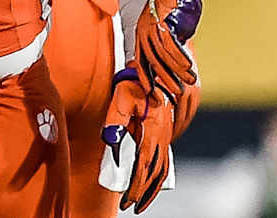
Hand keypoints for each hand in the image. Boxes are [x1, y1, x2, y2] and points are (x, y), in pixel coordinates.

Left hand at [100, 60, 194, 212]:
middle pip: (155, 173)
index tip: (127, 200)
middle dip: (143, 193)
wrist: (151, 72)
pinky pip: (164, 161)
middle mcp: (162, 137)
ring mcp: (165, 136)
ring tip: (141, 202)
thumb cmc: (133, 84)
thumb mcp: (121, 100)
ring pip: (162, 169)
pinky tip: (151, 183)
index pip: (144, 166)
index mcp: (153, 131)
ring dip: (152, 188)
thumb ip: (115, 121)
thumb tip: (111, 141)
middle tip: (131, 206)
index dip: (136, 186)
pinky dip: (159, 177)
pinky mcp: (164, 135)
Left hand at [133, 0, 202, 98]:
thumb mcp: (165, 29)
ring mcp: (149, 25)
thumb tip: (173, 68)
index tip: (154, 94)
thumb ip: (165, 46)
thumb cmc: (173, 9)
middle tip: (177, 93)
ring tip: (189, 81)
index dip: (147, 79)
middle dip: (165, 79)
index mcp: (141, 35)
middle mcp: (142, 32)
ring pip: (162, 54)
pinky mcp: (160, 20)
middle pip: (152, 61)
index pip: (141, 62)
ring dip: (176, 70)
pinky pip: (169, 43)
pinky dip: (179, 56)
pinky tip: (188, 65)